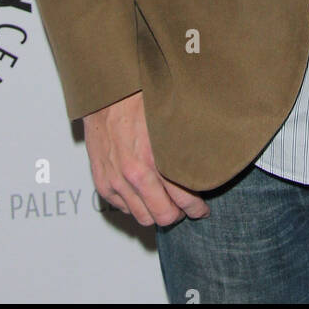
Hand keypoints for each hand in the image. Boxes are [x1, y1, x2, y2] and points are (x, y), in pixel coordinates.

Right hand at [83, 90, 210, 226]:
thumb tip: (205, 162)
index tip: (201, 209)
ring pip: (143, 217)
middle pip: (163, 216)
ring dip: (157, 212)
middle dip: (179, 214)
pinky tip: (144, 193)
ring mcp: (116, 181)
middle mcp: (134, 174)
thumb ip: (184, 146)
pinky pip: (124, 208)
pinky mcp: (103, 182)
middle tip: (187, 208)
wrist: (106, 92)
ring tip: (167, 202)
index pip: (183, 199)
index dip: (196, 208)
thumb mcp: (169, 120)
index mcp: (155, 158)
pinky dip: (136, 205)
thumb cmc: (138, 99)